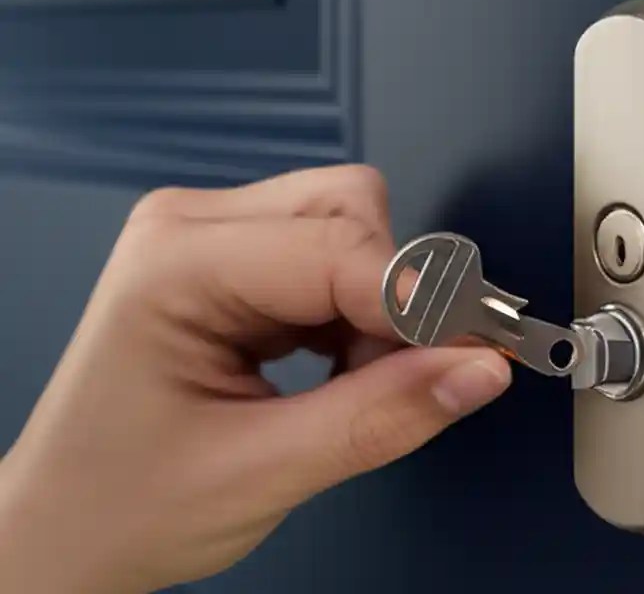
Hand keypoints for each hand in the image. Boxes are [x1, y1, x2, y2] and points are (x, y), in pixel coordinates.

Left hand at [0, 166, 512, 593]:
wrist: (64, 532)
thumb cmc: (121, 506)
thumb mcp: (261, 472)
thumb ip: (381, 416)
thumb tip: (479, 368)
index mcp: (176, 263)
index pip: (340, 249)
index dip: (420, 302)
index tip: (478, 355)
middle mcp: (193, 228)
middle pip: (351, 210)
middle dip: (398, 296)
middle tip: (403, 379)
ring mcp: (213, 240)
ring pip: (354, 231)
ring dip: (382, 309)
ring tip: (353, 384)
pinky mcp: (237, 265)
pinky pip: (337, 261)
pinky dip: (362, 317)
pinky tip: (337, 371)